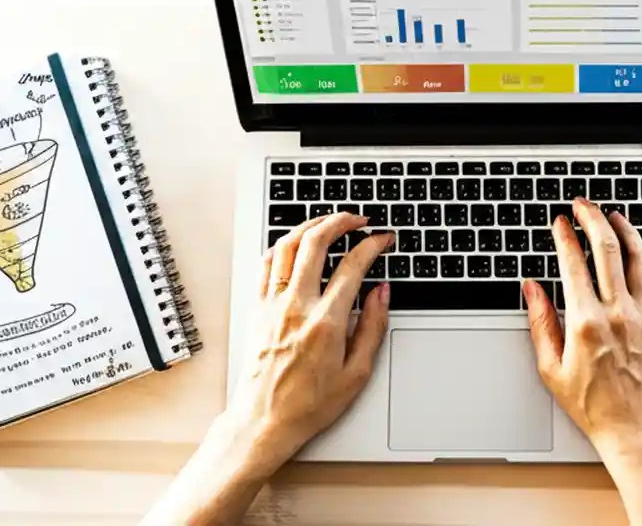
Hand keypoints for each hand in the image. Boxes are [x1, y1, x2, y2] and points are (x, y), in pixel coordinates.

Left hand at [143, 213, 392, 524]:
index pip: (352, 266)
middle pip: (316, 243)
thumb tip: (381, 293)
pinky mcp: (257, 309)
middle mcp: (295, 307)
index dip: (373, 245)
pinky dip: (284, 245)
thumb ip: (373, 327)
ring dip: (310, 225)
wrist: (264, 421)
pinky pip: (267, 264)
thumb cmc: (309, 404)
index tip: (383, 239)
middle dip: (341, 221)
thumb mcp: (357, 373)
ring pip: (287, 246)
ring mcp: (272, 305)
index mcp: (325, 322)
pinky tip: (296, 243)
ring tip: (328, 221)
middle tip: (358, 219)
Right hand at [523, 197, 641, 524]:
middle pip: (606, 249)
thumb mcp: (551, 368)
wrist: (638, 430)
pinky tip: (635, 246)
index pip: (573, 264)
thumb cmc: (595, 406)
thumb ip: (540, 323)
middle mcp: (618, 314)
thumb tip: (531, 289)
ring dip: (623, 229)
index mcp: (586, 323)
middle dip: (592, 219)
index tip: (559, 223)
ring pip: (635, 257)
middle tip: (582, 205)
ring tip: (612, 214)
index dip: (564, 236)